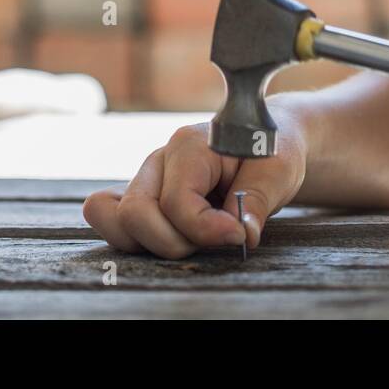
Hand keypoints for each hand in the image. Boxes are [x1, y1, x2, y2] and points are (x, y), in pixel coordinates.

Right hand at [82, 115, 306, 258]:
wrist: (262, 144)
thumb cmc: (269, 153)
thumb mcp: (278, 171)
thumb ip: (259, 201)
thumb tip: (243, 234)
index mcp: (188, 146)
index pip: (176, 202)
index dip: (206, 229)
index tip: (239, 235)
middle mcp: (158, 161)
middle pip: (134, 213)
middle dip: (174, 242)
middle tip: (214, 240)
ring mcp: (144, 179)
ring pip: (115, 220)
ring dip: (152, 244)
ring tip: (193, 240)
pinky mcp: (141, 197)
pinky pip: (109, 219)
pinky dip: (133, 240)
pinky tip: (171, 239)